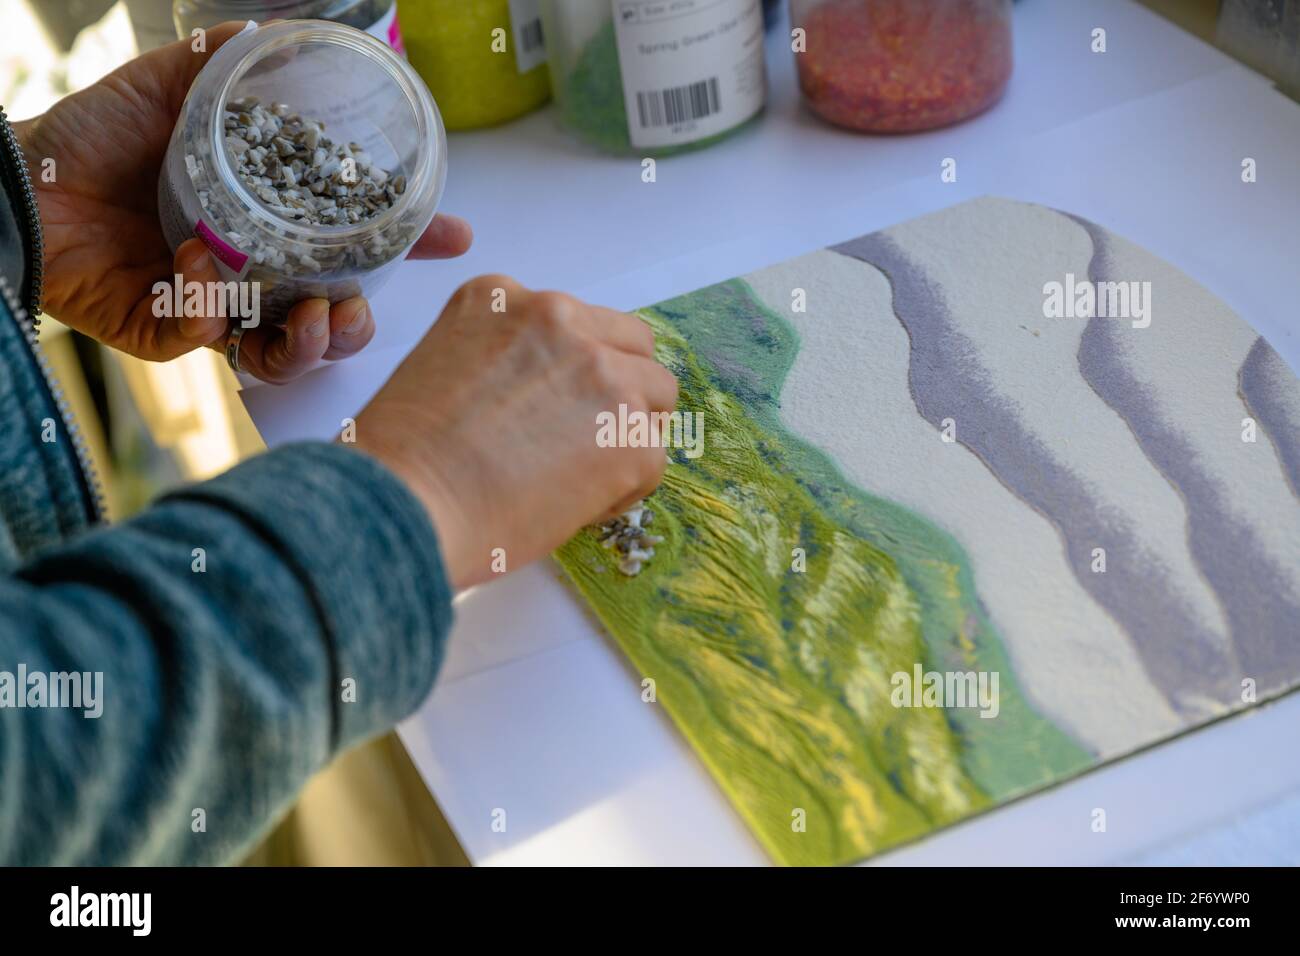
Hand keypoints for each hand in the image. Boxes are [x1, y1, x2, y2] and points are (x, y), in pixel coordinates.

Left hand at [14, 21, 471, 383]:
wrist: (21, 177)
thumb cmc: (92, 134)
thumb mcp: (170, 84)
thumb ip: (226, 63)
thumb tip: (284, 27)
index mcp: (263, 224)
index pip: (348, 243)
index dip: (402, 243)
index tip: (453, 235)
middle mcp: (246, 272)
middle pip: (327, 317)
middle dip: (356, 325)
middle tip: (356, 310)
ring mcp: (209, 308)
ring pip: (281, 351)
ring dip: (309, 344)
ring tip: (310, 320)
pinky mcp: (164, 332)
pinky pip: (206, 340)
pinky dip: (211, 312)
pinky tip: (197, 273)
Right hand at [354, 276, 678, 590]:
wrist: (406, 503)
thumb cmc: (402, 458)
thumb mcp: (441, 365)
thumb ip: (502, 360)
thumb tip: (545, 400)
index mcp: (503, 297)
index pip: (573, 323)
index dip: (567, 372)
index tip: (546, 409)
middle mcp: (559, 319)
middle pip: (630, 345)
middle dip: (615, 388)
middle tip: (578, 438)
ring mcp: (603, 374)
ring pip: (657, 394)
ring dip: (628, 432)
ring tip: (577, 474)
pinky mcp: (630, 436)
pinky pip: (654, 459)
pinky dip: (624, 487)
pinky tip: (573, 506)